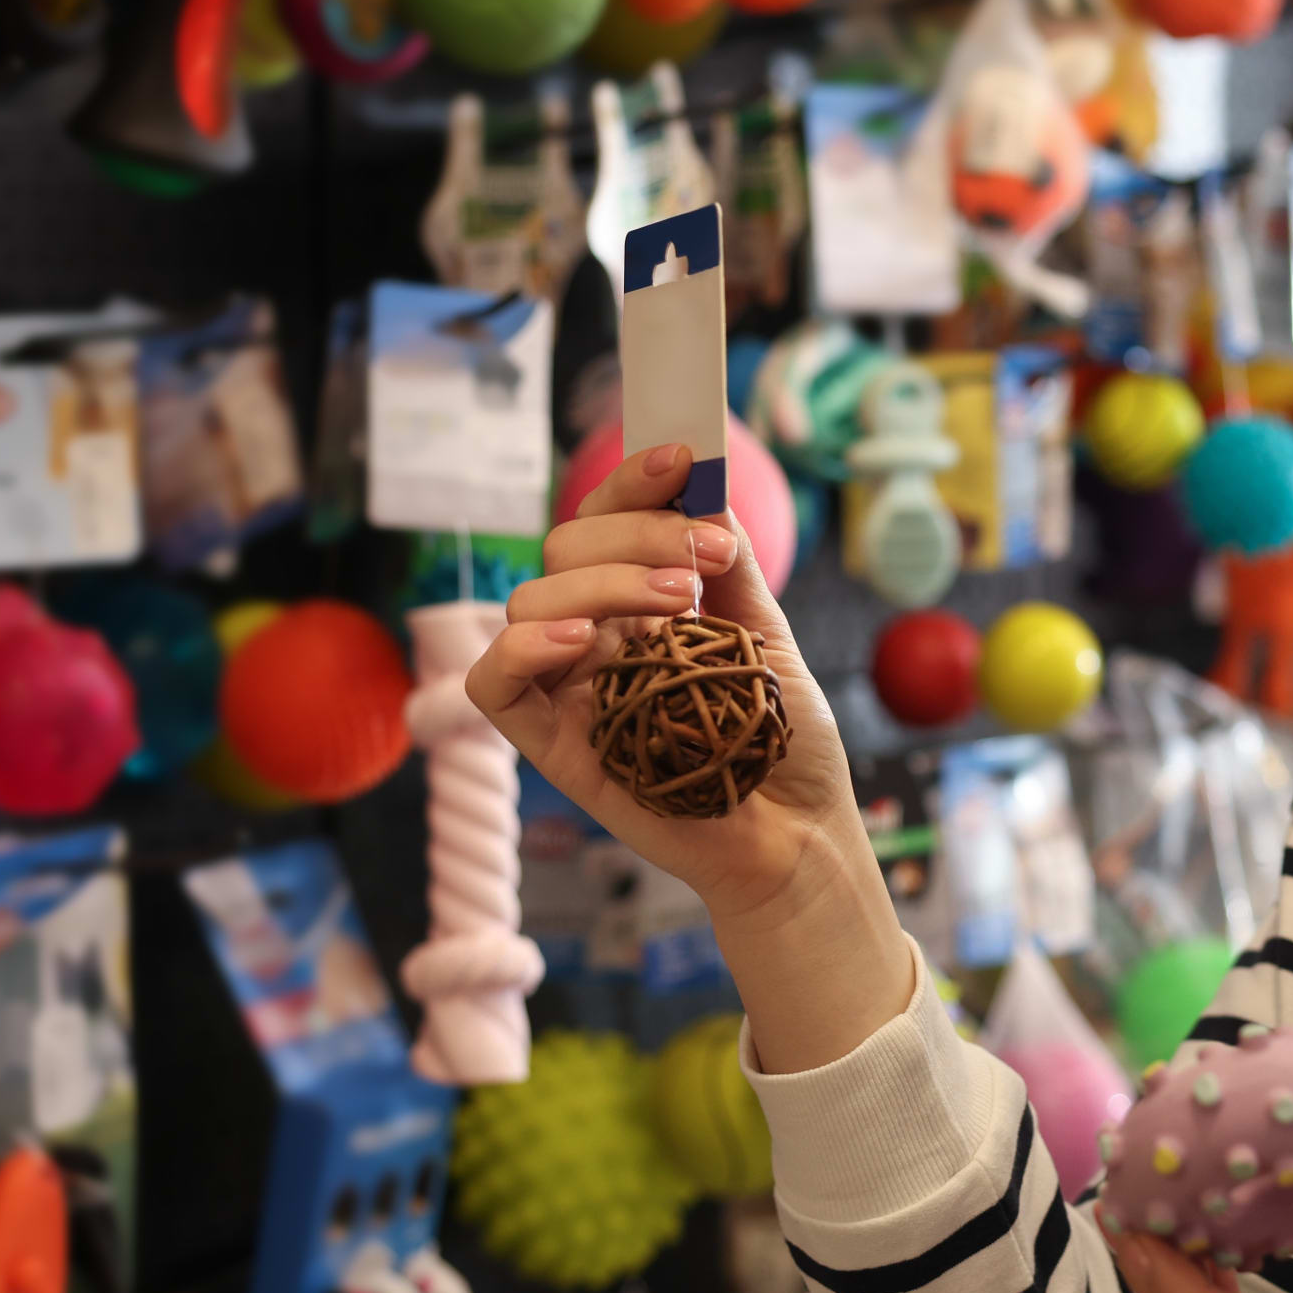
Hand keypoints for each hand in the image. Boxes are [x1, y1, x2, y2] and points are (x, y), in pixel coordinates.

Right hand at [467, 445, 909, 1070]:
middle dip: (635, 532)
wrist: (799, 837)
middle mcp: (597, 639)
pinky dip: (524, 647)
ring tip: (681, 605)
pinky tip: (584, 644)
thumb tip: (704, 484)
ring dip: (602, 582)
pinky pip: (494, 681)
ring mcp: (570, 688)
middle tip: (709, 559)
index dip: (632, 481)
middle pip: (564, 549)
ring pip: (532, 600)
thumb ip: (729, 565)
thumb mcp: (768, 637)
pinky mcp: (551, 745)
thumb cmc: (783, 744)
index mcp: (642, 605)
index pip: (606, 521)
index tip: (682, 454)